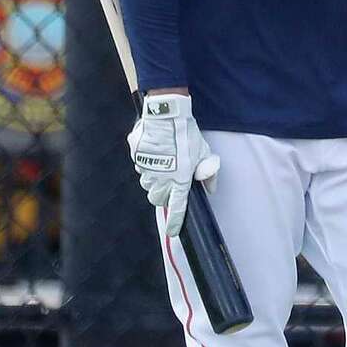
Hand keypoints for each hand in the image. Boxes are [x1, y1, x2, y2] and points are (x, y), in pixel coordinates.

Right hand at [126, 93, 218, 237]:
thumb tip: (210, 189)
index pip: (177, 206)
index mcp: (179, 179)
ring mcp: (146, 168)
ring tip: (164, 165)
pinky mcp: (136, 157)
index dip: (175, 221)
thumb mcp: (204, 153)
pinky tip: (155, 154)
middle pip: (157, 198)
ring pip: (147, 184)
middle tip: (170, 184)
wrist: (166, 114)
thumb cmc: (187, 134)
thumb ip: (209, 173)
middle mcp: (160, 177)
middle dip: (162, 196)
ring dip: (154, 181)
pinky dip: (146, 165)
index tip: (172, 232)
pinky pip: (140, 168)